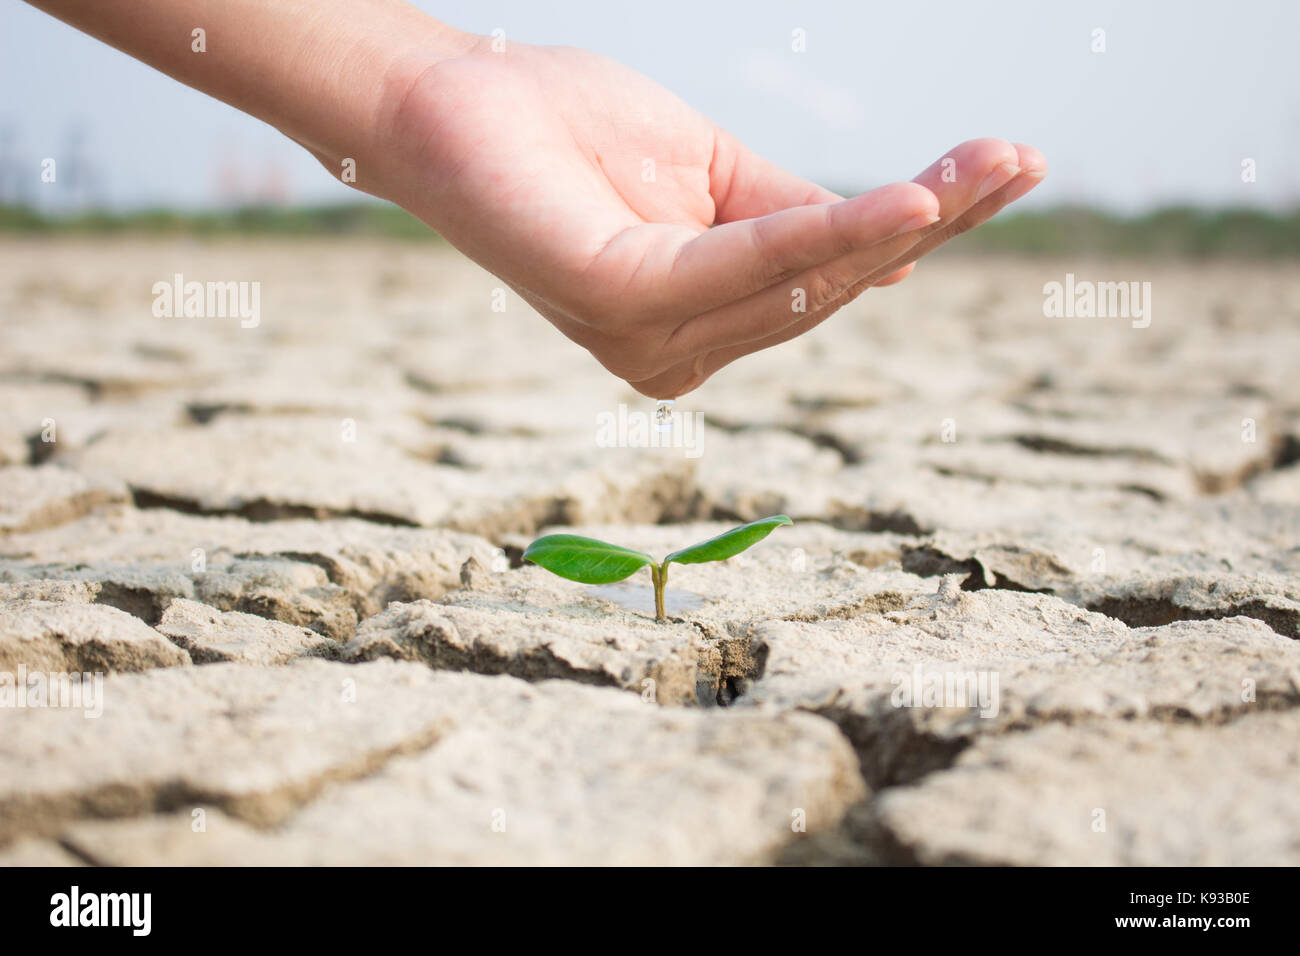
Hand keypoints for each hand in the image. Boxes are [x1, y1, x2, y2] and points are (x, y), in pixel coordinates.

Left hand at [380, 40, 1045, 396]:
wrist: (453, 100)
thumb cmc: (572, 135)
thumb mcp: (715, 175)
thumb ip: (801, 216)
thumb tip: (910, 244)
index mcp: (701, 323)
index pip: (829, 279)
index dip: (919, 225)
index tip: (1003, 170)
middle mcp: (679, 351)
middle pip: (831, 287)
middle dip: (937, 218)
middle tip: (1023, 157)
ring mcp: (649, 340)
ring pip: (806, 280)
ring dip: (906, 218)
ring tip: (991, 166)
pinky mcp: (620, 303)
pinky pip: (748, 267)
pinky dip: (831, 233)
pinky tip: (910, 206)